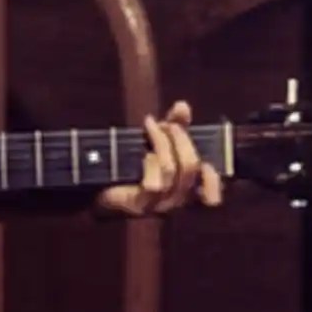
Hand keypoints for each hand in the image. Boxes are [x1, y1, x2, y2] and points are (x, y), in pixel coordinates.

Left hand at [97, 100, 223, 215]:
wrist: (97, 187)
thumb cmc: (132, 166)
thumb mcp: (158, 144)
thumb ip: (175, 127)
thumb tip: (183, 106)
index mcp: (187, 193)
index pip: (213, 198)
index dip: (215, 180)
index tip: (205, 158)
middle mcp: (177, 203)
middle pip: (191, 167)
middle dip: (181, 139)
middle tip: (167, 124)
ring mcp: (158, 206)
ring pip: (171, 171)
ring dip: (163, 143)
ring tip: (152, 126)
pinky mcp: (139, 205)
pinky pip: (154, 183)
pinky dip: (151, 160)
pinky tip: (144, 149)